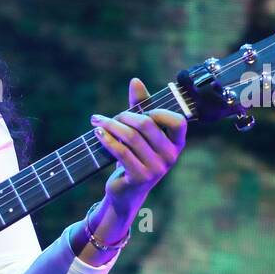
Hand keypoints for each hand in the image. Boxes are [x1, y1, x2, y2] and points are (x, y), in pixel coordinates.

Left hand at [90, 78, 186, 216]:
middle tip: (107, 118)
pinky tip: (97, 132)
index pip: (177, 121)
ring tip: (96, 122)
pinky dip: (106, 139)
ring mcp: (157, 168)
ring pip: (131, 137)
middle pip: (146, 124)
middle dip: (123, 116)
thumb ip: (140, 107)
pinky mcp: (140, 177)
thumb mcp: (140, 133)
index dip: (158, 112)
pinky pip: (121, 151)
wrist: (126, 192)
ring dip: (110, 125)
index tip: (140, 112)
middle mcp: (171, 156)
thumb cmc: (135, 157)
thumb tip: (135, 81)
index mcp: (177, 143)